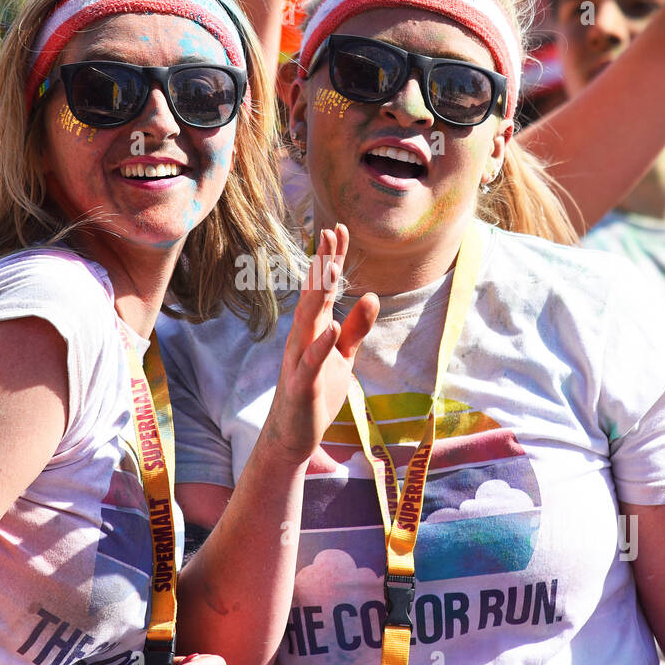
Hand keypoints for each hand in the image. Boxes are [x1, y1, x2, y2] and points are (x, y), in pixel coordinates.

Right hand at [262, 224, 378, 462]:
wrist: (292, 435)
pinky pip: (311, 362)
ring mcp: (299, 360)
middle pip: (313, 296)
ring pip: (308, 322)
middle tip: (330, 233)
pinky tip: (331, 328)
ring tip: (332, 270)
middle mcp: (302, 338)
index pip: (324, 288)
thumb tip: (372, 296)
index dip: (331, 260)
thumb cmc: (316, 392)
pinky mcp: (302, 385)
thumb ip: (355, 328)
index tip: (340, 229)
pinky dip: (321, 345)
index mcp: (313, 329)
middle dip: (322, 266)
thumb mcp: (343, 357)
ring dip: (319, 296)